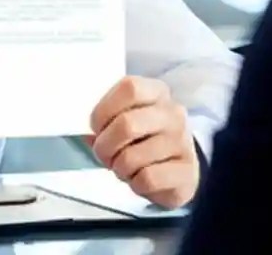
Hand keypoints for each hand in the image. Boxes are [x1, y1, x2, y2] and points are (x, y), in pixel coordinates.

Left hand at [87, 76, 198, 208]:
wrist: (182, 169)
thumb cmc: (146, 141)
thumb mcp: (128, 120)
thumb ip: (107, 119)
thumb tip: (85, 133)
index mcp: (156, 92)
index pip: (129, 88)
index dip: (104, 110)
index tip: (96, 127)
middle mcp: (173, 113)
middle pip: (127, 124)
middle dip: (105, 146)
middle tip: (103, 155)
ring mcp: (182, 142)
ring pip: (132, 158)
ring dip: (119, 168)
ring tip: (124, 168)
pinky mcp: (186, 172)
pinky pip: (147, 179)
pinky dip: (135, 184)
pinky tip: (140, 179)